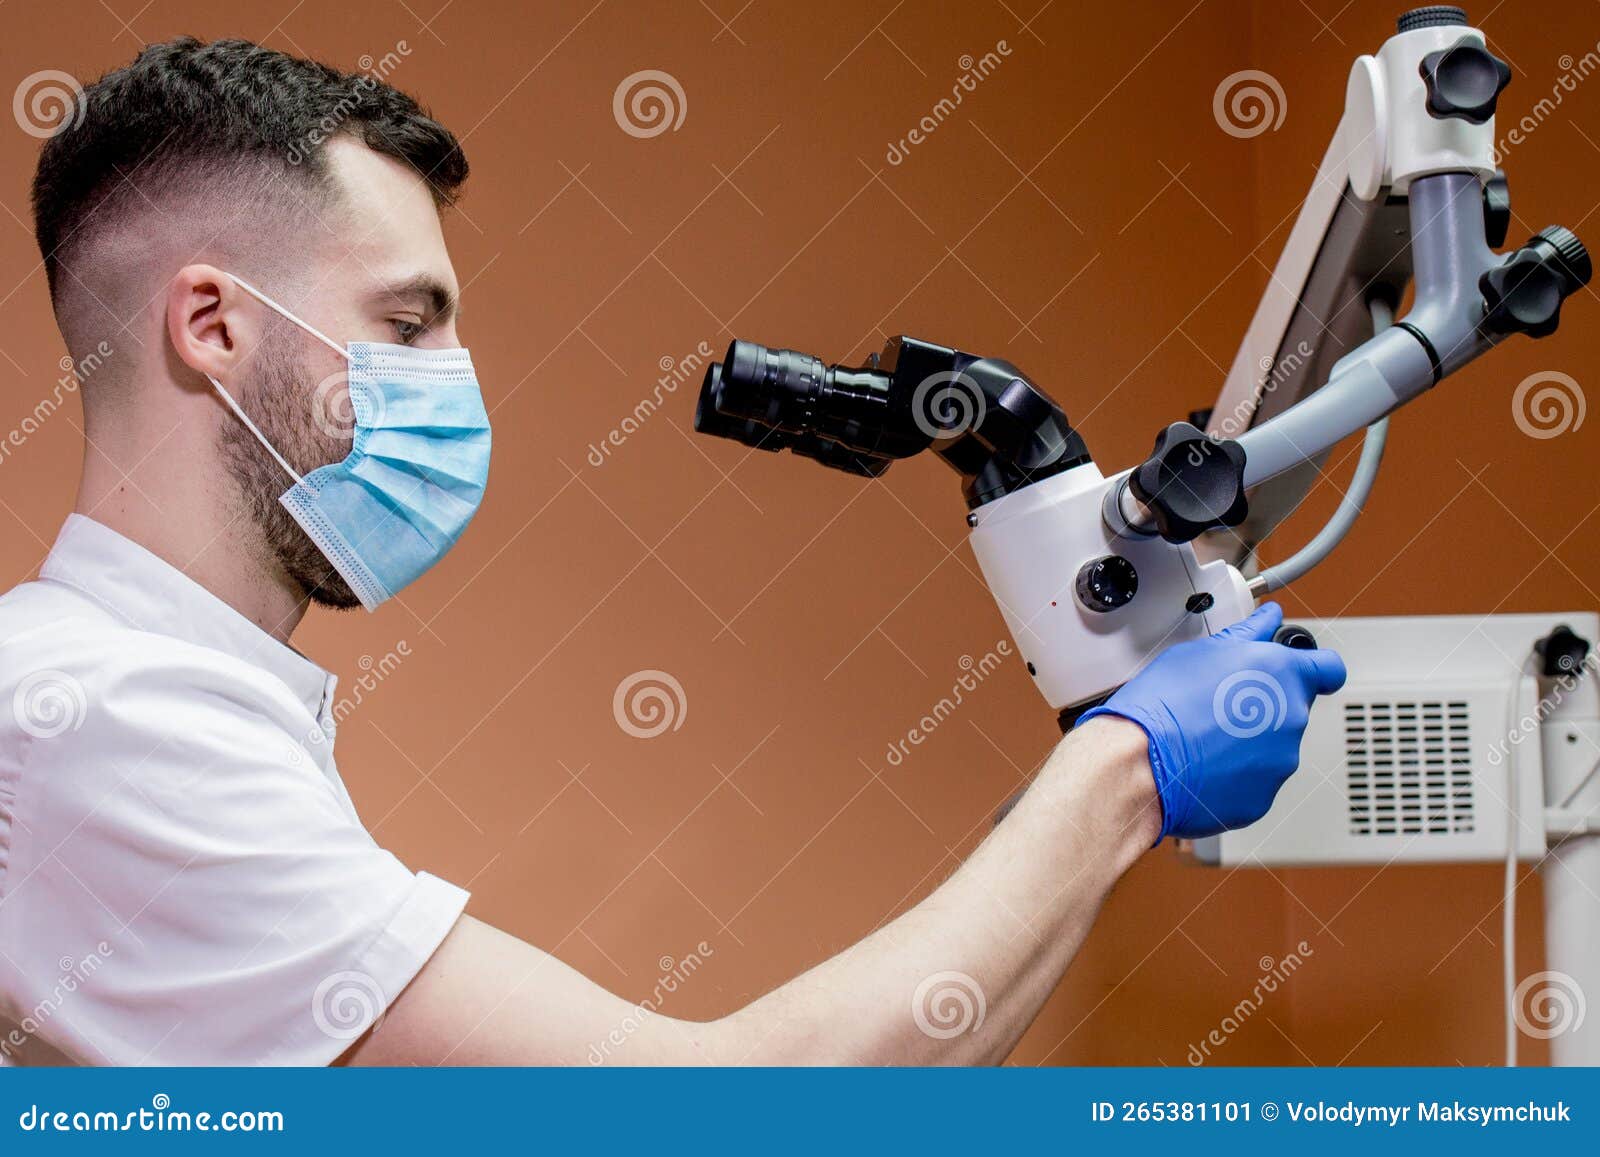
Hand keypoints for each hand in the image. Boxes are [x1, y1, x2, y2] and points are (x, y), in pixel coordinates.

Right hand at [1076, 602, 1345, 841]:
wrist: (1140, 762)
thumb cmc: (1162, 705)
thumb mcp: (1201, 651)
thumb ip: (1246, 635)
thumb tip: (1268, 621)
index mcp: (1282, 674)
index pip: (1328, 668)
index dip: (1315, 669)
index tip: (1300, 672)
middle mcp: (1291, 717)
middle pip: (1292, 708)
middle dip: (1263, 706)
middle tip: (1220, 706)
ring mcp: (1281, 761)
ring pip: (1273, 747)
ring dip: (1248, 741)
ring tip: (1203, 737)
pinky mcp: (1264, 797)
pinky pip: (1256, 781)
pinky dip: (1234, 774)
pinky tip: (1202, 764)